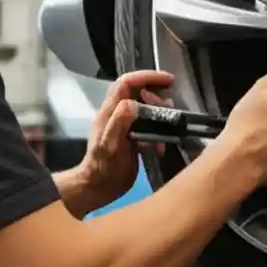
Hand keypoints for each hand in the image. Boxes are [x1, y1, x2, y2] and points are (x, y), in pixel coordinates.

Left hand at [81, 69, 175, 206]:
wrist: (98, 189)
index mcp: (110, 111)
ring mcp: (126, 126)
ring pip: (147, 110)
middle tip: (168, 112)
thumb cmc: (102, 168)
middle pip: (139, 93)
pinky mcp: (133, 139)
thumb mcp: (110, 145)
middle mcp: (118, 115)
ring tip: (168, 128)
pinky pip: (150, 128)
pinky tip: (160, 148)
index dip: (147, 77)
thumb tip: (134, 103)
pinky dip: (159, 134)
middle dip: (157, 98)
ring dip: (160, 116)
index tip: (168, 80)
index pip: (127, 83)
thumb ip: (119, 123)